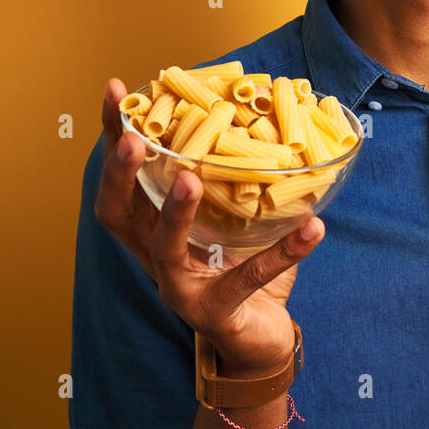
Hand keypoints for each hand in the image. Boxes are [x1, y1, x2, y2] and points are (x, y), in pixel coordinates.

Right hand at [94, 77, 325, 374]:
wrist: (260, 338)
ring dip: (176, 212)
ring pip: (165, 250)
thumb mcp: (234, 216)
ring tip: (192, 179)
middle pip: (119, 213)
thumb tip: (268, 112)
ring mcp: (180, 287)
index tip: (115, 90)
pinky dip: (283, 253)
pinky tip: (313, 230)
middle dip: (121, 173)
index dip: (114, 135)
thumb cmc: (241, 267)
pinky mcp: (216, 312)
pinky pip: (249, 279)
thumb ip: (236, 175)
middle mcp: (154, 256)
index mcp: (152, 227)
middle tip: (132, 137)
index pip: (124, 176)